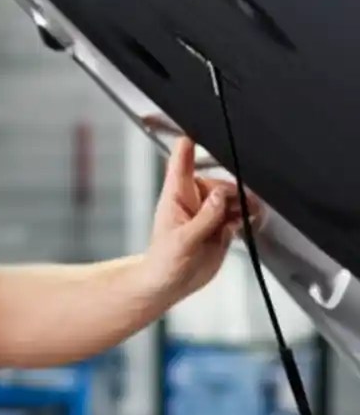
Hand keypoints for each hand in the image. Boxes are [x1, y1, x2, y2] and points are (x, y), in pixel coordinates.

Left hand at [143, 136, 264, 299]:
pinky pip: (241, 212)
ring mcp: (209, 212)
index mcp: (177, 196)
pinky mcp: (222, 224)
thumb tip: (220, 196)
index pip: (181, 163)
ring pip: (234, 197)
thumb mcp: (183, 241)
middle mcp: (194, 199)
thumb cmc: (164, 262)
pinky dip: (248, 215)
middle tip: (242, 206)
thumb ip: (205, 218)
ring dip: (245, 204)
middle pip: (220, 182)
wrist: (171, 284)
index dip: (189, 146)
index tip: (195, 130)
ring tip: (247, 216)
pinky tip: (247, 223)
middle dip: (234, 192)